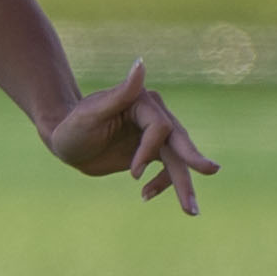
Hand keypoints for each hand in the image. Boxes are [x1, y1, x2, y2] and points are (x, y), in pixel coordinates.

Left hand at [43, 61, 218, 215]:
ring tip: (191, 211)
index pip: (160, 127)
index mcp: (143, 102)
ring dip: (184, 185)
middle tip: (212, 171)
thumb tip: (141, 64)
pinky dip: (162, 184)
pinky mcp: (152, 152)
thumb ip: (121, 92)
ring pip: (177, 160)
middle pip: (179, 142)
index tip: (132, 174)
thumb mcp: (92, 113)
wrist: (65, 143)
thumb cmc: (72, 126)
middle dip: (193, 162)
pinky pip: (168, 169)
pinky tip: (145, 196)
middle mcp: (155, 115)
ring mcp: (155, 135)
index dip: (149, 151)